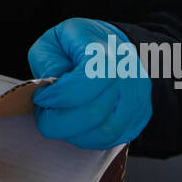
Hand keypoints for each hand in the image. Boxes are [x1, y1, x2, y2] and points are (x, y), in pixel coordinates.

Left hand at [27, 18, 151, 149]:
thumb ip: (48, 63)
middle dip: (59, 121)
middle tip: (44, 113)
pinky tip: (75, 125)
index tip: (42, 97)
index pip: (90, 79)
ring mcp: (137, 96)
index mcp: (103, 48)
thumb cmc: (77, 44)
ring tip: (59, 119)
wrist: (112, 44)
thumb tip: (50, 89)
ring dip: (73, 132)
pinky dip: (87, 138)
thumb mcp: (53, 42)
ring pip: (104, 132)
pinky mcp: (140, 115)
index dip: (61, 96)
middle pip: (95, 113)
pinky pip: (112, 139)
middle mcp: (127, 72)